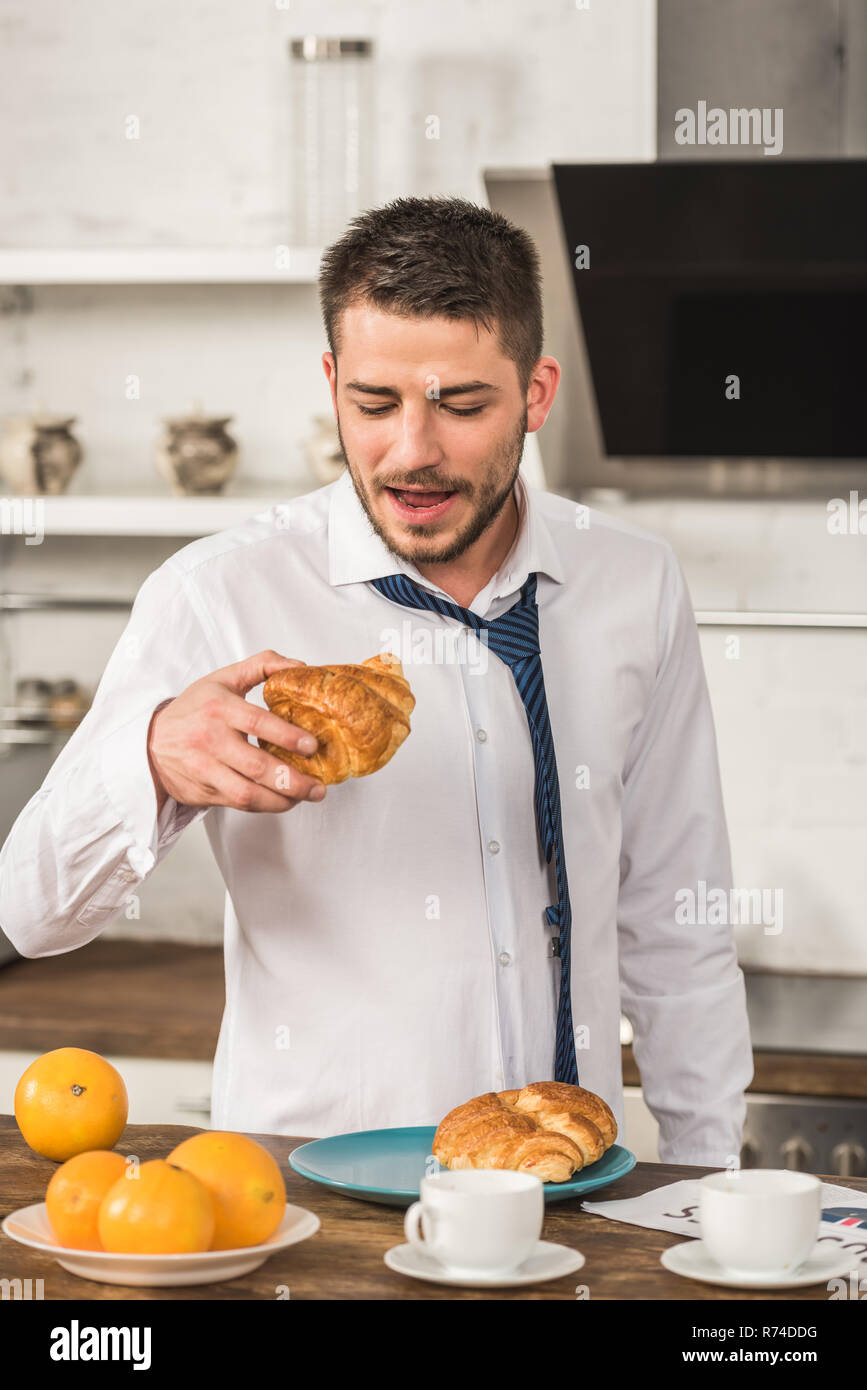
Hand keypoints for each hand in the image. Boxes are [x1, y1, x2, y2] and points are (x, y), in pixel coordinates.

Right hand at [146, 650, 325, 813]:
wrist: (150, 742)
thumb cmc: (194, 708)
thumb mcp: (223, 679)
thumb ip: (262, 666)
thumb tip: (299, 666)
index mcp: (219, 707)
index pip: (257, 723)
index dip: (288, 736)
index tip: (312, 746)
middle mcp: (210, 739)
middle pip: (257, 766)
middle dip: (293, 780)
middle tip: (318, 786)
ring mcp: (205, 769)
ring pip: (248, 793)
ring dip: (282, 800)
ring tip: (306, 796)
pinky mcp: (202, 791)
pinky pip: (239, 804)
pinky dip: (265, 806)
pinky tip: (283, 800)